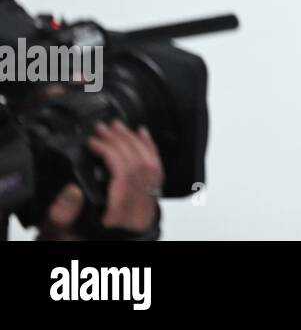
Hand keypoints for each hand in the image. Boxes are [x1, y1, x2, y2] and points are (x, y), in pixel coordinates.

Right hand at [38, 121, 162, 239]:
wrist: (94, 258)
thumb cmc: (77, 245)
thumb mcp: (59, 236)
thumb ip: (61, 216)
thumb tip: (71, 190)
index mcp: (117, 218)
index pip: (125, 176)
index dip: (111, 152)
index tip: (93, 141)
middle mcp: (137, 212)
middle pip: (139, 167)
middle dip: (121, 141)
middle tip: (102, 128)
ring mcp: (146, 207)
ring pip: (150, 167)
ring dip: (134, 142)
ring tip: (118, 126)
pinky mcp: (147, 203)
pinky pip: (156, 173)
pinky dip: (150, 150)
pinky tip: (142, 135)